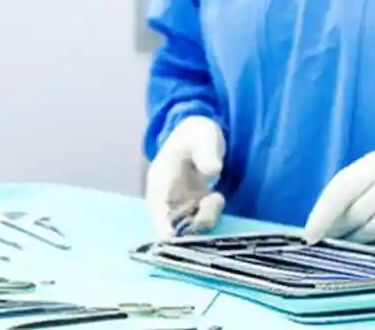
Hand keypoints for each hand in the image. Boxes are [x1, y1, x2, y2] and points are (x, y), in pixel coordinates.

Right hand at [145, 116, 225, 240]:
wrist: (199, 135)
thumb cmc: (197, 133)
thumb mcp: (204, 136)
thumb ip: (207, 152)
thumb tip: (213, 172)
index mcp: (160, 180)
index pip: (158, 210)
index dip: (164, 228)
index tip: (174, 240)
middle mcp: (165, 198)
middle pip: (170, 227)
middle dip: (191, 228)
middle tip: (212, 205)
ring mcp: (178, 205)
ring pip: (187, 229)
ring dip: (204, 220)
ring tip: (216, 196)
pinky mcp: (192, 209)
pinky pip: (198, 224)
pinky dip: (209, 217)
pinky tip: (216, 197)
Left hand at [304, 135, 374, 250]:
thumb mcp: (370, 168)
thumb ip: (348, 191)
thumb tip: (322, 224)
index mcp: (371, 168)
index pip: (341, 192)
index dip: (322, 216)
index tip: (309, 236)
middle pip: (357, 215)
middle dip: (338, 233)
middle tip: (328, 242)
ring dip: (358, 242)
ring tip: (348, 246)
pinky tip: (374, 250)